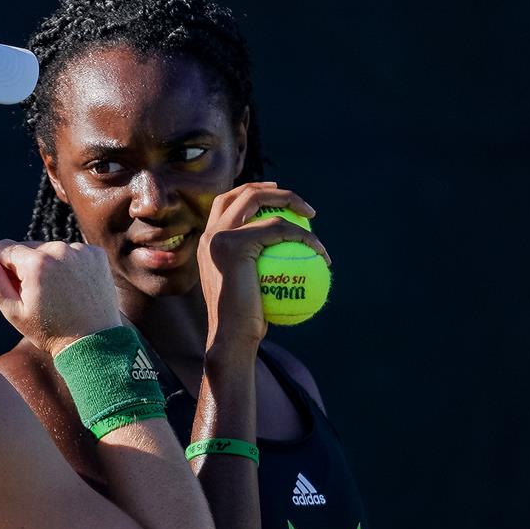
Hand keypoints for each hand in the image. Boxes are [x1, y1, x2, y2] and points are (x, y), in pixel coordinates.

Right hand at [0, 240, 120, 354]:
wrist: (93, 343)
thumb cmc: (49, 331)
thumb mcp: (12, 310)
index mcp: (36, 262)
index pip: (4, 248)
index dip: (6, 270)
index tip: (21, 291)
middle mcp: (59, 249)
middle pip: (28, 247)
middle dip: (28, 266)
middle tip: (42, 297)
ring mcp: (81, 250)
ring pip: (51, 249)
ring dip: (50, 265)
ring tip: (59, 294)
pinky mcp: (96, 254)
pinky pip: (72, 251)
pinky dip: (70, 265)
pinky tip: (74, 288)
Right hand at [197, 183, 326, 350]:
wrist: (232, 337)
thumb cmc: (247, 322)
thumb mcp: (252, 289)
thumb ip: (259, 267)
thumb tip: (289, 256)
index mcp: (209, 242)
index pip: (228, 203)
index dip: (254, 192)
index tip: (279, 198)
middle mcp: (210, 235)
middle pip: (242, 194)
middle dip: (273, 190)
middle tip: (300, 205)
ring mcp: (219, 237)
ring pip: (259, 203)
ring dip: (291, 203)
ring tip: (312, 217)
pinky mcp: (234, 245)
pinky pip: (278, 229)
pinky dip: (302, 235)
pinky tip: (320, 250)